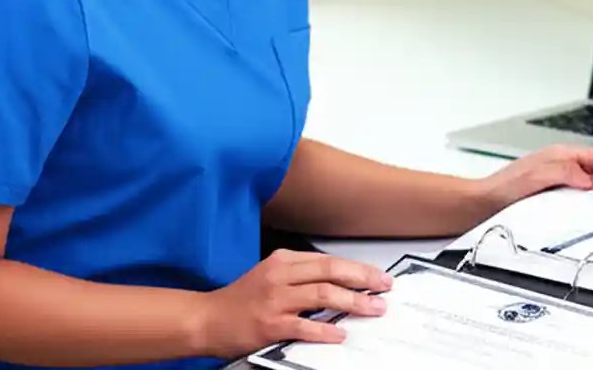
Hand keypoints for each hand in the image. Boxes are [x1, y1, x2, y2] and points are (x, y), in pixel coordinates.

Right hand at [198, 249, 392, 358]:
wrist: (208, 319)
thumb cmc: (241, 300)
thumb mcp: (270, 275)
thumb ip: (301, 275)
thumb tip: (339, 282)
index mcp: (282, 261)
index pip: (328, 260)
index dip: (357, 268)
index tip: (377, 276)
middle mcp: (279, 276)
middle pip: (330, 271)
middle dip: (363, 279)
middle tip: (384, 287)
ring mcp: (275, 300)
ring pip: (323, 295)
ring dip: (353, 302)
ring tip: (373, 308)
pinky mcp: (270, 325)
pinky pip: (304, 326)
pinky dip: (325, 330)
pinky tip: (341, 333)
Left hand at [476, 144, 592, 212]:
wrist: (480, 204)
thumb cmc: (503, 189)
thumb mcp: (538, 177)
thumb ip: (566, 172)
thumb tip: (589, 179)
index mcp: (562, 156)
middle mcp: (561, 165)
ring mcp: (557, 180)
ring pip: (592, 185)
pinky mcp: (552, 195)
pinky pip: (580, 198)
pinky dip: (592, 206)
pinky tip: (592, 218)